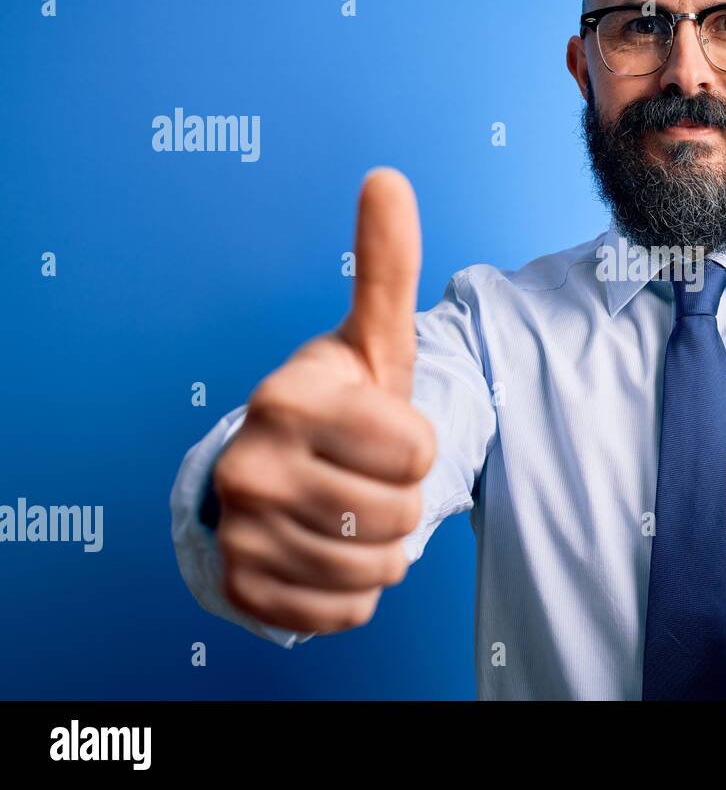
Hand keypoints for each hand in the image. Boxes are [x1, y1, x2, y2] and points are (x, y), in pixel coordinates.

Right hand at [213, 168, 436, 633]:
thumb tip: (387, 177)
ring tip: (351, 511)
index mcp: (288, 398)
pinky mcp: (243, 589)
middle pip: (402, 514)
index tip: (385, 431)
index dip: (419, 446)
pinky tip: (327, 551)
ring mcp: (241, 533)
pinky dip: (352, 591)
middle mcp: (251, 466)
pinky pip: (344, 613)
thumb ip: (385, 265)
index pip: (419, 450)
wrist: (275, 471)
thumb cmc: (338, 405)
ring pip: (377, 570)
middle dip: (403, 500)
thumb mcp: (370, 339)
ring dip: (382, 549)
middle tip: (367, 478)